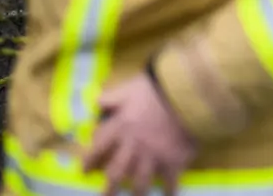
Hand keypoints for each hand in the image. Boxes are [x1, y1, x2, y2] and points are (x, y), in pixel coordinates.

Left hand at [84, 72, 194, 193]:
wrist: (187, 94)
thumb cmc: (156, 89)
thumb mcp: (129, 88)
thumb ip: (111, 97)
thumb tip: (96, 103)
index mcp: (120, 129)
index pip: (99, 148)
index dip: (90, 160)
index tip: (85, 170)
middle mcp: (133, 147)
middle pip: (116, 173)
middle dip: (109, 188)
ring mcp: (152, 157)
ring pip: (140, 182)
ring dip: (138, 193)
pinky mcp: (173, 161)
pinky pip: (170, 180)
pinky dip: (170, 189)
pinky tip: (170, 194)